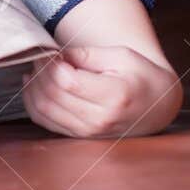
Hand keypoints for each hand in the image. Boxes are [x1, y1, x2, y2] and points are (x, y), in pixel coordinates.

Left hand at [21, 44, 182, 138]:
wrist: (157, 107)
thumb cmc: (140, 76)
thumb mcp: (121, 56)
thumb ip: (86, 54)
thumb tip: (55, 55)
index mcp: (115, 96)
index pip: (67, 81)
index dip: (51, 64)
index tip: (50, 51)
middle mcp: (101, 120)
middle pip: (52, 95)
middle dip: (40, 72)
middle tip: (42, 57)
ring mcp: (90, 132)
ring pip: (44, 110)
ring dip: (32, 87)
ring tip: (37, 69)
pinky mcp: (80, 137)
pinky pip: (45, 121)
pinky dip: (33, 103)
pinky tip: (34, 86)